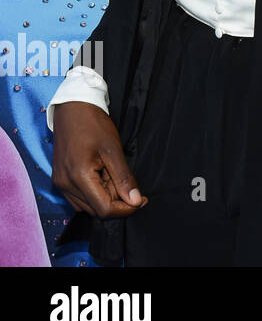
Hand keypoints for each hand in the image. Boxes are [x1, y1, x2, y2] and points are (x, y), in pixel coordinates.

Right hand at [51, 101, 147, 218]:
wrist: (72, 110)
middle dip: (117, 202)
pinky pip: (79, 198)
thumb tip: (135, 200)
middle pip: (96, 210)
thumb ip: (124, 178)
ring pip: (87, 206)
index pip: (104, 209)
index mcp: (78, 177)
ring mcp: (61, 183)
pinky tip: (104, 177)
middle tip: (131, 186)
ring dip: (106, 198)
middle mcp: (65, 185)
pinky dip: (95, 194)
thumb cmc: (93, 125)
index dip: (125, 209)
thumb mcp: (114, 150)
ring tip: (116, 177)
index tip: (141, 199)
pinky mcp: (60, 180)